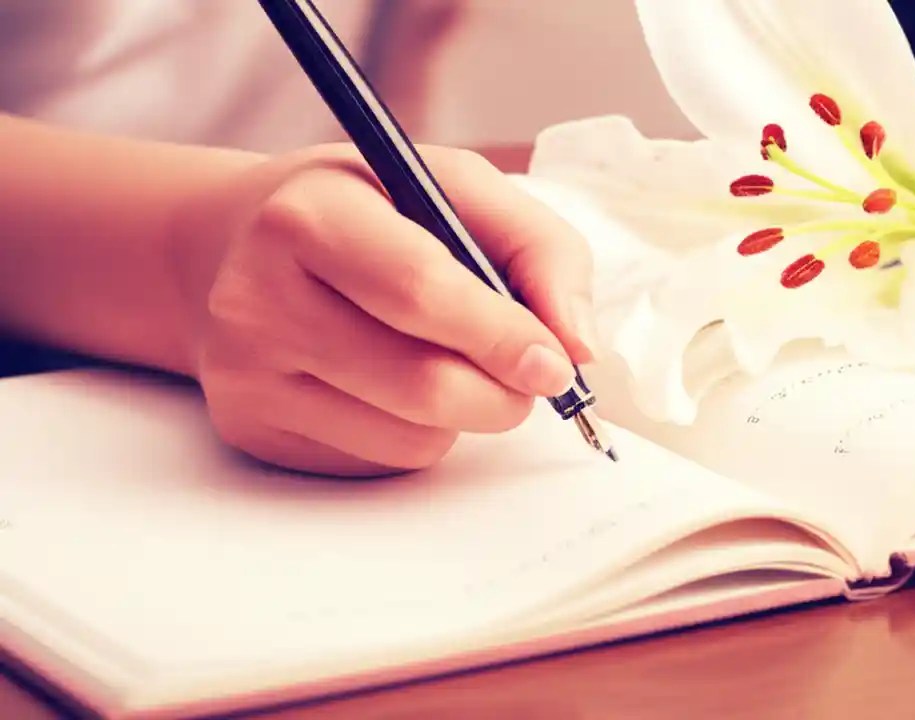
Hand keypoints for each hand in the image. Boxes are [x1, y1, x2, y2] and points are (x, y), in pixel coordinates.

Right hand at [171, 144, 597, 475]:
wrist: (230, 246)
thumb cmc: (365, 211)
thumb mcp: (451, 186)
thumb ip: (536, 247)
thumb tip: (577, 344)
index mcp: (308, 214)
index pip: (420, 291)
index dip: (502, 335)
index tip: (558, 364)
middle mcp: (257, 295)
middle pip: (420, 383)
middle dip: (502, 392)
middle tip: (530, 376)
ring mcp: (245, 373)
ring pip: (410, 438)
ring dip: (464, 415)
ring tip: (446, 360)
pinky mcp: (251, 428)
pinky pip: (378, 461)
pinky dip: (417, 434)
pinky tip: (391, 383)